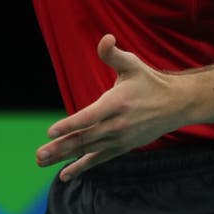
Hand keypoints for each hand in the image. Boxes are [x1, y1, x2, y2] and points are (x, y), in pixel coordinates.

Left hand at [36, 35, 184, 181]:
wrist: (174, 105)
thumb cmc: (149, 80)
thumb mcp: (132, 64)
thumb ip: (113, 54)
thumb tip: (105, 38)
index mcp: (117, 103)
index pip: (89, 116)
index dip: (70, 124)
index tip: (50, 132)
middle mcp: (117, 125)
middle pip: (84, 138)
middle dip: (60, 147)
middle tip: (38, 155)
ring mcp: (119, 139)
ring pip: (87, 150)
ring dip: (64, 157)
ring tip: (42, 161)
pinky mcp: (122, 147)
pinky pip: (98, 159)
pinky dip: (81, 167)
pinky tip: (64, 175)